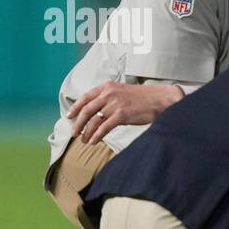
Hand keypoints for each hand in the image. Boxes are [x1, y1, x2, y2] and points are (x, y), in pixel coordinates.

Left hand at [68, 81, 183, 143]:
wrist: (160, 99)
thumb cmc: (143, 98)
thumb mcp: (122, 92)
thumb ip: (109, 98)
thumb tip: (98, 112)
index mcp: (107, 87)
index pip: (85, 97)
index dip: (75, 108)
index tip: (69, 116)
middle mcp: (108, 94)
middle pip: (86, 110)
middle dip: (78, 123)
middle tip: (74, 133)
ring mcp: (115, 104)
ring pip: (94, 120)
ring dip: (86, 132)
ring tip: (84, 140)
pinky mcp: (121, 115)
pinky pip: (104, 127)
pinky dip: (97, 135)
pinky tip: (94, 141)